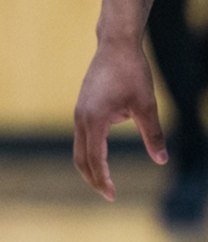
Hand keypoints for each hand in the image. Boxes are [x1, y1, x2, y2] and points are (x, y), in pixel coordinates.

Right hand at [73, 37, 167, 199]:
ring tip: (105, 180)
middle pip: (80, 158)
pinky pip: (82, 136)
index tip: (113, 196)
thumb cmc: (132, 73)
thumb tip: (162, 160)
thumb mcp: (147, 106)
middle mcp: (81, 118)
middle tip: (108, 194)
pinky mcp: (82, 107)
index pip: (95, 159)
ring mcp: (79, 112)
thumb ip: (153, 134)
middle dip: (93, 178)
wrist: (115, 45)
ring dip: (90, 166)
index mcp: (94, 120)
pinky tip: (102, 155)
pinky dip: (90, 152)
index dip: (104, 179)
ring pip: (79, 148)